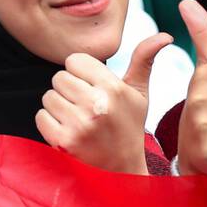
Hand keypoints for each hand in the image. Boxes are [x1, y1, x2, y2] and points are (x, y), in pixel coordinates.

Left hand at [36, 33, 172, 174]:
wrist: (122, 172)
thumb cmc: (129, 127)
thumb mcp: (139, 94)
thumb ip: (143, 59)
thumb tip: (165, 35)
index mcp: (113, 88)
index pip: (75, 60)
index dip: (81, 72)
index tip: (91, 87)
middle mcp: (96, 104)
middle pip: (59, 77)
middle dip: (69, 89)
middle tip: (84, 105)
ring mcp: (78, 124)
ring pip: (49, 97)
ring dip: (59, 107)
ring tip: (77, 118)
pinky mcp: (63, 142)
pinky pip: (41, 117)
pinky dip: (49, 123)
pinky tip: (68, 131)